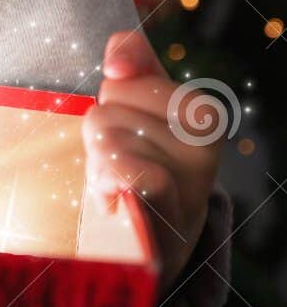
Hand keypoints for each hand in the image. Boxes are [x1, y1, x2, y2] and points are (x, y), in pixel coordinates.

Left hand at [81, 28, 222, 286]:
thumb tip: (118, 56)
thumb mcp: (137, 110)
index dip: (106, 107)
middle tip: (120, 168)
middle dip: (99, 137)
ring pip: (110, 143)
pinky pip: (136, 177)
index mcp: (202, 111)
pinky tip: (115, 201)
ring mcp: (192, 183)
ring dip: (99, 170)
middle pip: (108, 109)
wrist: (149, 249)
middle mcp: (207, 145)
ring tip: (118, 190)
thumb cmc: (137, 170)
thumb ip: (133, 64)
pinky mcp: (171, 220)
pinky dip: (112, 185)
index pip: (118, 79)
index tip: (127, 133)